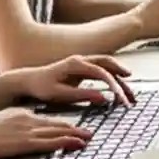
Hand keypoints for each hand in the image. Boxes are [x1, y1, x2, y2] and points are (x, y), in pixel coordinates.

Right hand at [0, 108, 91, 158]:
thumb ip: (14, 127)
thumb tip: (22, 136)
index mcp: (21, 113)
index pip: (48, 118)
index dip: (64, 123)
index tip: (75, 125)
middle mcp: (27, 119)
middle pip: (58, 123)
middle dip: (76, 128)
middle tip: (90, 131)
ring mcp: (26, 130)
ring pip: (58, 131)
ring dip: (76, 135)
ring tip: (89, 138)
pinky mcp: (23, 143)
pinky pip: (50, 142)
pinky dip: (66, 142)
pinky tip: (76, 144)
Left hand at [15, 55, 135, 106]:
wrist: (28, 80)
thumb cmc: (41, 87)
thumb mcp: (59, 94)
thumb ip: (81, 95)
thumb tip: (103, 98)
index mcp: (75, 64)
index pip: (101, 73)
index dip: (113, 86)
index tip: (120, 99)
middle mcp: (81, 59)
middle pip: (108, 63)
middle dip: (122, 78)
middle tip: (131, 95)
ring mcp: (82, 62)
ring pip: (107, 66)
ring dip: (120, 77)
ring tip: (130, 94)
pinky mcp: (82, 69)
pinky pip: (102, 70)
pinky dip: (113, 78)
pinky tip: (118, 89)